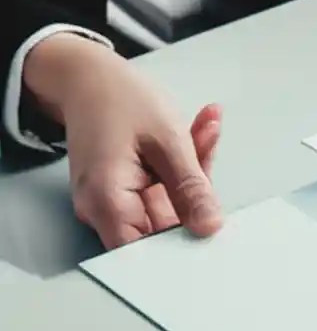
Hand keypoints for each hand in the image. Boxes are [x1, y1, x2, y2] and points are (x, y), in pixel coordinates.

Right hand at [24, 33, 222, 248]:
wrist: (89, 77)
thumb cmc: (118, 99)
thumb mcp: (168, 141)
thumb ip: (191, 188)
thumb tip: (209, 227)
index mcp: (107, 200)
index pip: (146, 253)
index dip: (182, 248)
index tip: (214, 229)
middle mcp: (104, 209)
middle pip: (164, 228)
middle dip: (196, 193)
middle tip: (206, 153)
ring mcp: (115, 202)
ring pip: (171, 207)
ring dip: (194, 175)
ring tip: (202, 132)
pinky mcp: (128, 193)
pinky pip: (164, 193)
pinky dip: (184, 169)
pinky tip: (196, 135)